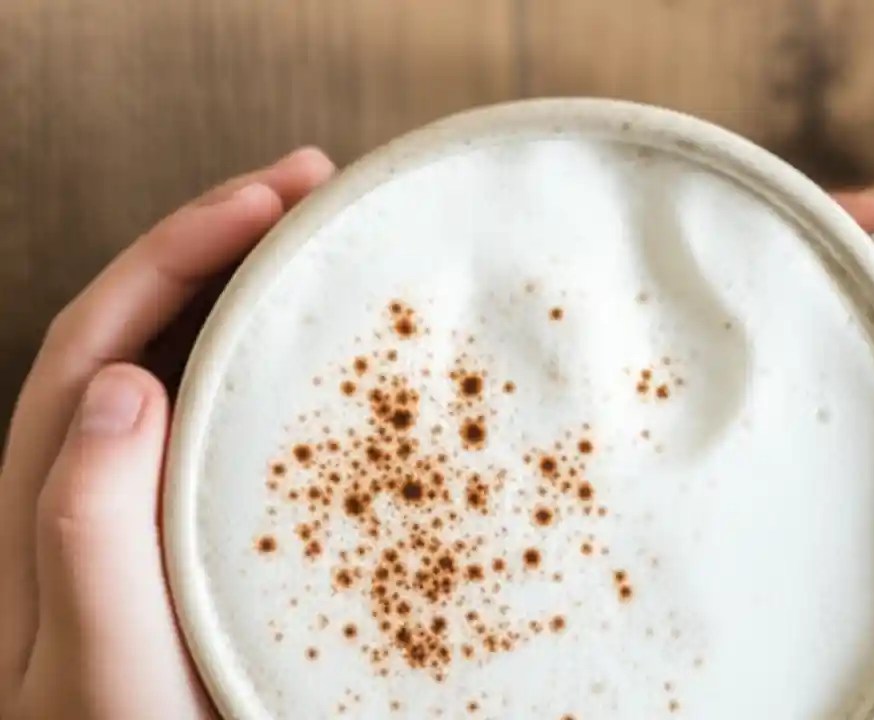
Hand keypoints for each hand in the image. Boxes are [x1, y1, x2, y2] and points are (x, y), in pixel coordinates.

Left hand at [0, 148, 334, 718]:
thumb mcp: (102, 669)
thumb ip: (91, 538)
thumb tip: (125, 386)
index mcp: (47, 507)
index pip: (100, 338)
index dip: (181, 249)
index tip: (275, 197)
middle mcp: (89, 494)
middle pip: (141, 328)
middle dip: (222, 240)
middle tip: (317, 187)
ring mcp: (153, 513)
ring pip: (189, 372)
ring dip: (251, 292)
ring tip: (329, 244)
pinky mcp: (208, 538)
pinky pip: (234, 429)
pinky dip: (279, 369)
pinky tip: (334, 362)